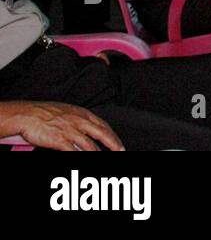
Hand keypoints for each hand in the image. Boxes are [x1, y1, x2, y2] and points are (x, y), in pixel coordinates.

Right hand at [4, 101, 122, 150]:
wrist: (28, 114)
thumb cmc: (45, 112)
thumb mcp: (68, 111)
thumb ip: (80, 120)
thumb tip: (89, 129)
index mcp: (82, 113)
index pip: (103, 125)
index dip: (113, 135)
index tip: (119, 143)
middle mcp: (79, 121)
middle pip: (102, 134)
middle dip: (114, 144)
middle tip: (121, 151)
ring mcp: (70, 131)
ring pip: (90, 145)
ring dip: (99, 154)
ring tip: (105, 159)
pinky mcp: (60, 140)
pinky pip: (74, 151)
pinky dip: (81, 157)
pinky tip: (86, 160)